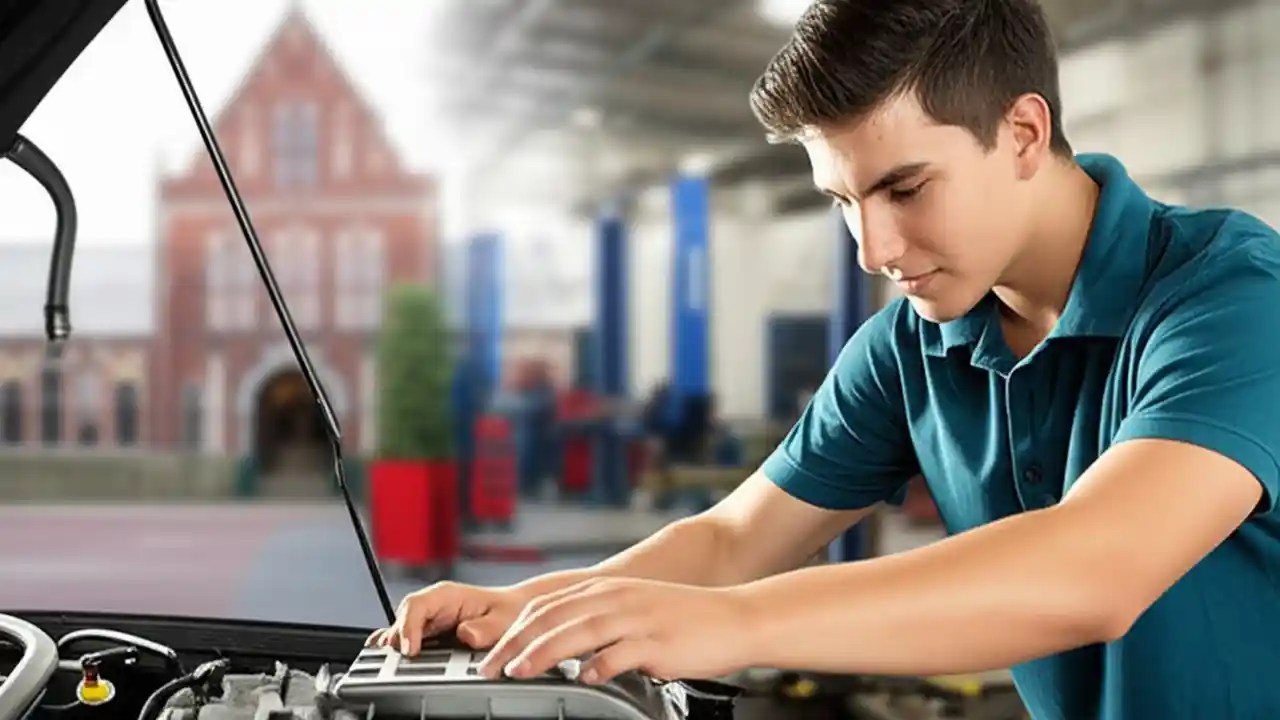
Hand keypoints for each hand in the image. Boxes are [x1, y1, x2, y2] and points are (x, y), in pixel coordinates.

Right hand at [366, 582, 527, 654]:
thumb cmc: (510, 612)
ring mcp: (429, 617)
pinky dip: (398, 646)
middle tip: (400, 661)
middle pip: (403, 617)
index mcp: (447, 595)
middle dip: (399, 639)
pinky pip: (407, 636)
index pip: (417, 605)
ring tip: (390, 662)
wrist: (516, 612)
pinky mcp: (429, 631)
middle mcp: (434, 604)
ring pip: (401, 627)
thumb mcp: (503, 619)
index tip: (410, 650)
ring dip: (396, 644)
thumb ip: (485, 628)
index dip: (408, 627)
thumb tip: (466, 634)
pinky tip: (389, 657)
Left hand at [477, 578, 757, 684]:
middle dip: (517, 642)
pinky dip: (598, 666)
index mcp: (607, 589)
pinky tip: (584, 679)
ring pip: (579, 631)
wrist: (735, 617)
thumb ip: (599, 623)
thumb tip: (564, 649)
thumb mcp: (634, 610)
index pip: (548, 605)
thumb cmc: (685, 619)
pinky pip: (620, 653)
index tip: (492, 651)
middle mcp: (617, 598)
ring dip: (544, 652)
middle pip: (554, 617)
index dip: (514, 628)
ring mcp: (637, 618)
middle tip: (492, 666)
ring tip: (520, 671)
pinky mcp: (658, 641)